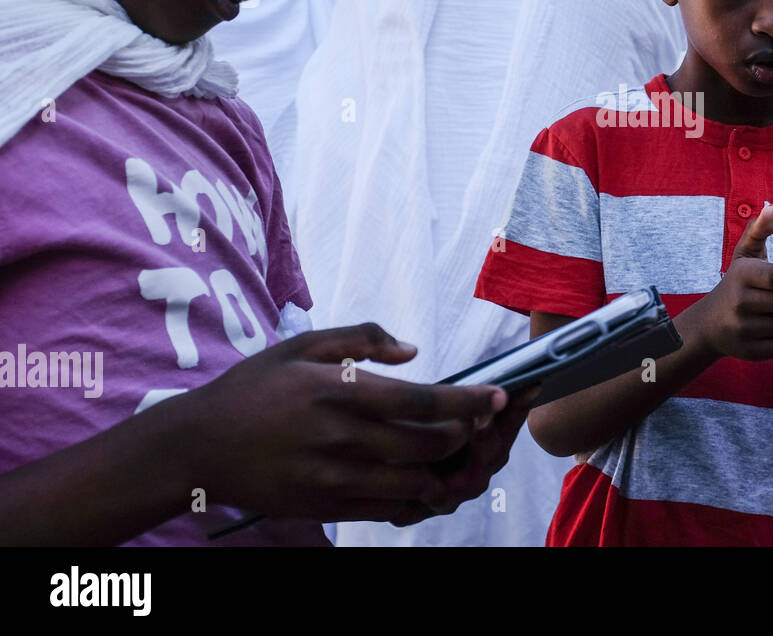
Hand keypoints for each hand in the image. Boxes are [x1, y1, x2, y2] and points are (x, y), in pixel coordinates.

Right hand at [175, 322, 515, 524]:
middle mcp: (343, 439)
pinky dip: (418, 497)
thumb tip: (413, 350)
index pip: (425, 401)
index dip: (471, 402)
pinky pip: (389, 509)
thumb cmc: (254, 389)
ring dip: (447, 470)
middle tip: (480, 423)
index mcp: (341, 392)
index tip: (499, 396)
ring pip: (415, 483)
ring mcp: (334, 478)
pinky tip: (427, 479)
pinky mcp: (327, 507)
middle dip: (466, 435)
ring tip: (458, 453)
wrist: (198, 446)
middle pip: (429, 445)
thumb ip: (363, 338)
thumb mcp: (303, 346)